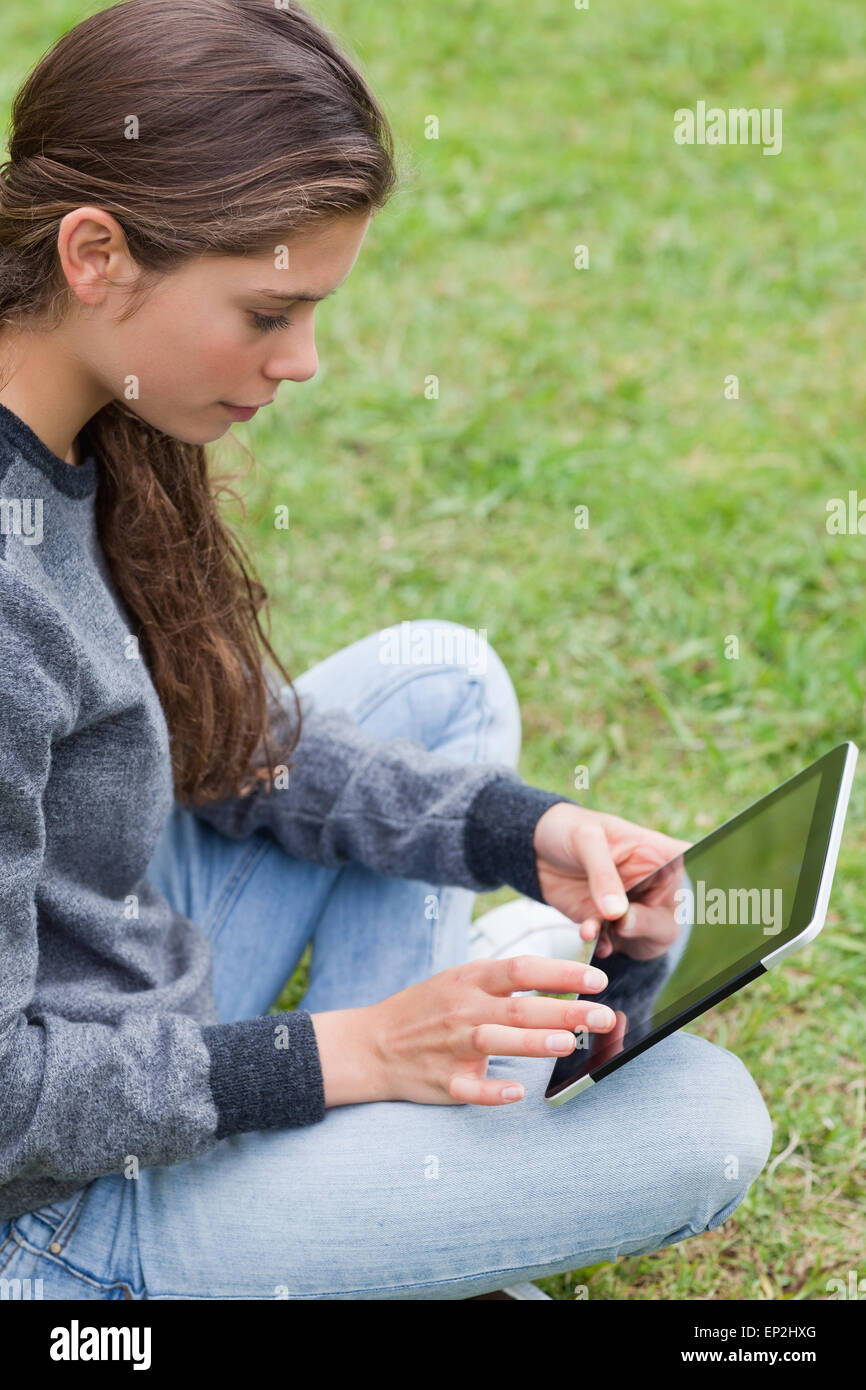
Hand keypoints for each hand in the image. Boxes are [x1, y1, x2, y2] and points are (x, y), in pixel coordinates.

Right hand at [360, 955, 617, 1106]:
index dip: (561, 973)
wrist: (370, 1043)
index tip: (596, 980)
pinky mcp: (443, 1080)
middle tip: (602, 1015)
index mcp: (470, 980)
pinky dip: (492, 1091)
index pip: (522, 969)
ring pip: (495, 1041)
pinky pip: (469, 1088)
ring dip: (532, 1042)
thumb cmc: (427, 1009)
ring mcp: (451, 1045)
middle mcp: (463, 1010)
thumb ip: (503, 981)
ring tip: (569, 1043)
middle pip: (519, 1007)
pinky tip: (516, 1091)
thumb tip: (561, 982)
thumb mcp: (460, 980)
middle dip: (565, 1011)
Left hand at [533, 803, 691, 958]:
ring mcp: (632, 906)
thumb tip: (618, 914)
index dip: (705, 888)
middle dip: (646, 924)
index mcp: (660, 854)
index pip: (696, 870)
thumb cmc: (568, 829)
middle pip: (671, 914)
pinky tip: (588, 935)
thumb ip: (604, 875)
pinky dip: (602, 943)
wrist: (533, 848)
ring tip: (592, 928)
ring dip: (621, 936)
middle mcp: (653, 884)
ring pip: (644, 934)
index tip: (681, 900)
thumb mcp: (586, 840)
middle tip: (622, 921)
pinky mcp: (607, 924)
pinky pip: (614, 942)